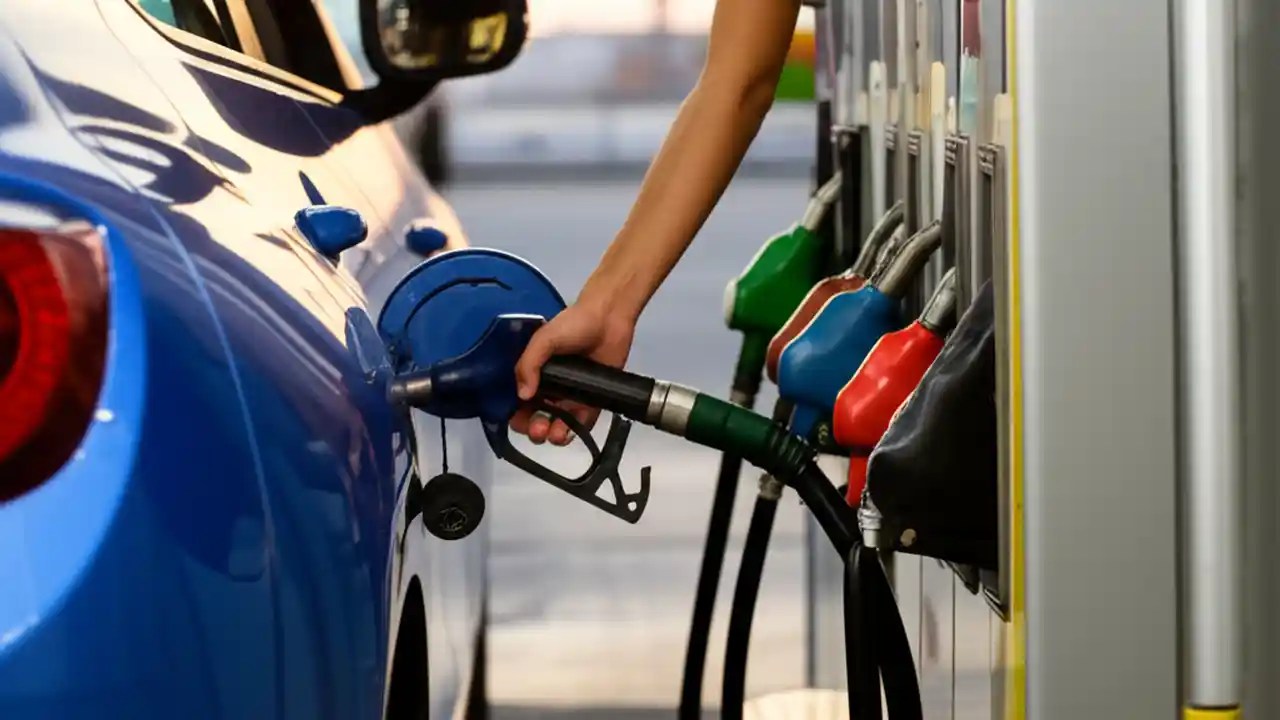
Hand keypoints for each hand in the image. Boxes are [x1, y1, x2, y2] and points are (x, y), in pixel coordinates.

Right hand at [511, 300, 635, 445]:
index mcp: (534, 375)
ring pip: (558, 425)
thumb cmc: (572, 326)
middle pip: (536, 418)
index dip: (516, 415)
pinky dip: (576, 430)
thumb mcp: (543, 339)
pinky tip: (572, 430)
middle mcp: (549, 389)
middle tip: (539, 429)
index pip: (518, 402)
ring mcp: (571, 397)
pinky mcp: (593, 401)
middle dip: (534, 429)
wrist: (609, 318)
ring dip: (553, 435)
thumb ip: (528, 364)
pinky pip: (582, 422)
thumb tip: (522, 396)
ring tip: (554, 434)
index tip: (519, 419)